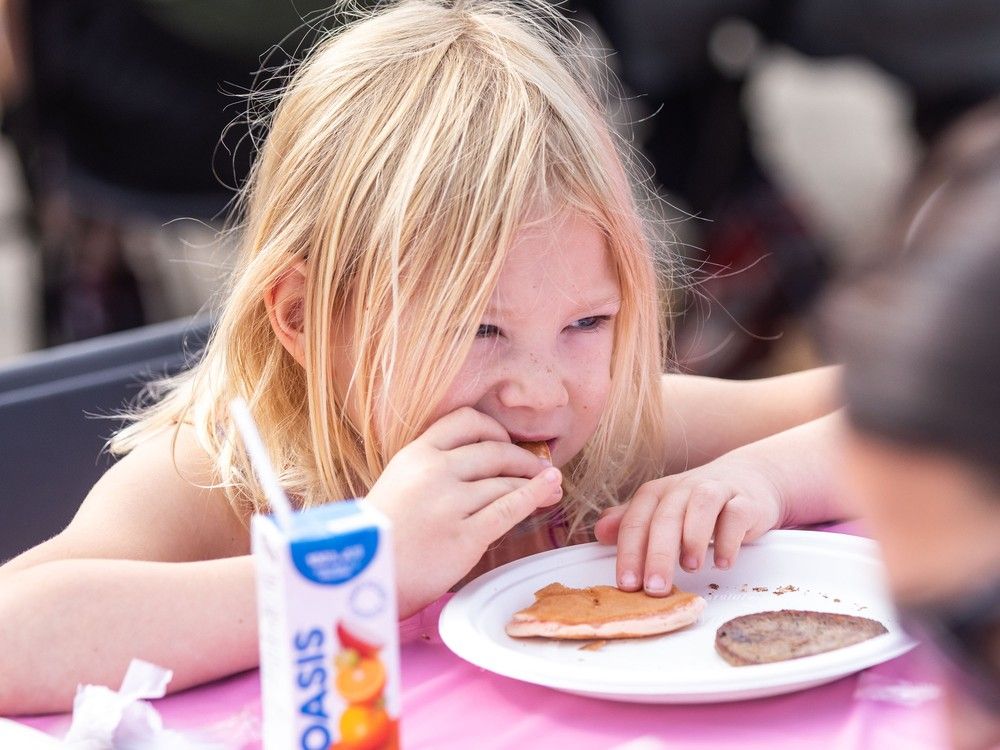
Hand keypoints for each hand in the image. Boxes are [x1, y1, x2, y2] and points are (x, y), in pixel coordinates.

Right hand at [366, 407, 561, 617]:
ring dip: (535, 481)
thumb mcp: (398, 484)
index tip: (507, 442)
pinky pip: (509, 508)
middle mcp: (433, 472)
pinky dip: (534, 496)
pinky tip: (548, 491)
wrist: (362, 579)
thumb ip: (433, 468)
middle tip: (541, 468)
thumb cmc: (380, 537)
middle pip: (494, 450)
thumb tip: (486, 462)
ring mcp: (450, 503)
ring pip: (505, 481)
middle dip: (524, 458)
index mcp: (415, 454)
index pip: (466, 421)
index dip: (494, 429)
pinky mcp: (465, 536)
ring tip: (551, 488)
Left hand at [593, 450, 784, 595]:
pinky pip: (737, 514)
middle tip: (655, 588)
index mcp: (656, 494)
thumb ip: (631, 522)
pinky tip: (723, 561)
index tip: (627, 584)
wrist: (748, 478)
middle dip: (658, 555)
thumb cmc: (696, 504)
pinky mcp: (746, 501)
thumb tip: (599, 532)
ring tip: (690, 567)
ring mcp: (716, 491)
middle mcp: (682, 489)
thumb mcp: (661, 510)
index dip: (629, 553)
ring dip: (693, 537)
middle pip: (665, 517)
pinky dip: (729, 538)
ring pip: (701, 506)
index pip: (635, 521)